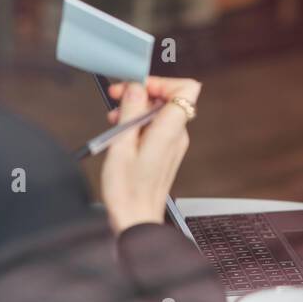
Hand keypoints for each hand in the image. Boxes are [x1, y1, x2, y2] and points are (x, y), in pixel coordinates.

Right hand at [99, 76, 201, 234]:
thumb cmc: (128, 191)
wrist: (136, 219)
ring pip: (161, 111)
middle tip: (118, 99)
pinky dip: (139, 123)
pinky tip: (122, 132)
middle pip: (170, 97)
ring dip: (137, 109)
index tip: (138, 86)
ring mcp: (173, 143)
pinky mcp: (166, 151)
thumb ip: (131, 111)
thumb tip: (136, 87)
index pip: (186, 88)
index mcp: (170, 130)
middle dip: (142, 93)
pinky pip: (157, 126)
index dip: (161, 81)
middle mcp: (177, 134)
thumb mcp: (121, 145)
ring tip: (116, 119)